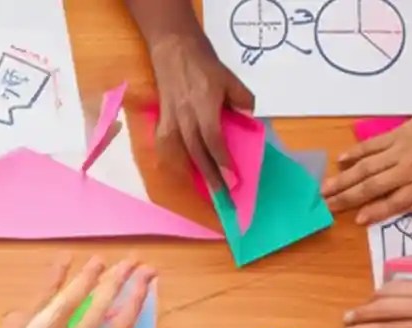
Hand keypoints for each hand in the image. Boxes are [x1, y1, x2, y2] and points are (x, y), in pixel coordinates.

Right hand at [151, 33, 254, 189]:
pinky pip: (165, 145)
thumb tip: (249, 118)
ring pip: (178, 152)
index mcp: (203, 104)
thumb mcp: (229, 77)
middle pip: (196, 152)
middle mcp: (185, 115)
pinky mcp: (162, 118)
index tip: (234, 178)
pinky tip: (180, 171)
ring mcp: (171, 117)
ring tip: (201, 192)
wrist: (172, 46)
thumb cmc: (202, 60)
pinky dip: (172, 160)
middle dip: (210, 177)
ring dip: (190, 173)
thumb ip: (242, 99)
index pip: (213, 139)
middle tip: (222, 198)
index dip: (223, 160)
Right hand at [322, 89, 411, 224]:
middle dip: (347, 199)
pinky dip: (354, 153)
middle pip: (371, 187)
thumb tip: (409, 208)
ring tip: (324, 189)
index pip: (393, 203)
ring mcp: (398, 149)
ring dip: (343, 180)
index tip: (356, 220)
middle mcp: (406, 168)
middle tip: (326, 207)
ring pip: (365, 168)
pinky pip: (371, 146)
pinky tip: (340, 161)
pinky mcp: (396, 134)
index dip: (374, 212)